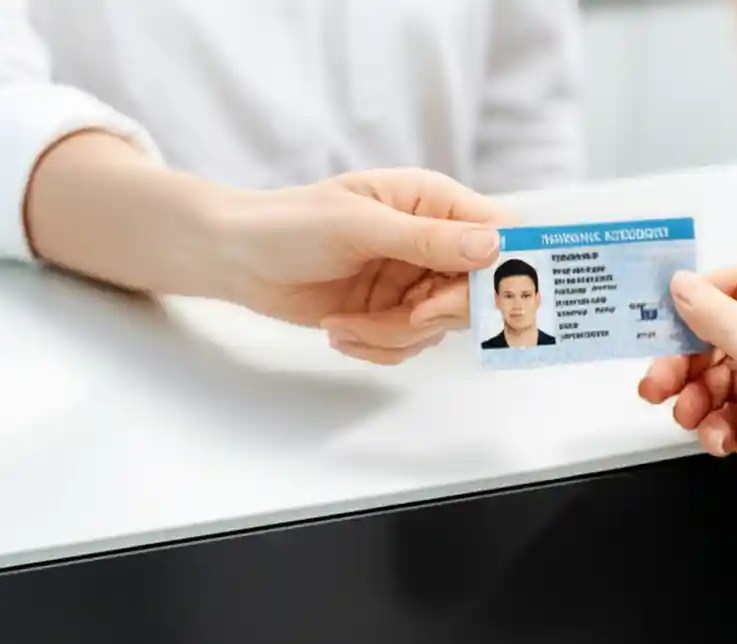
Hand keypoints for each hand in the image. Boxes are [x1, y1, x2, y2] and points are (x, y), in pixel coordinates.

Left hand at [26, 133, 508, 365]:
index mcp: (434, 203)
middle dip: (437, 313)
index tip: (478, 294)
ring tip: (346, 324)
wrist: (235, 259)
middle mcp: (433, 242)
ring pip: (442, 327)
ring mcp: (414, 281)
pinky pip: (412, 345)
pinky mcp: (392, 314)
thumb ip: (428, 239)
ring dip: (395, 335)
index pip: (500, 231)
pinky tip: (342, 332)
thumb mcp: (359, 225)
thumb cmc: (289, 224)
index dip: (501, 266)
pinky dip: (379, 348)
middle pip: (477, 291)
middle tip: (406, 314)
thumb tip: (494, 247)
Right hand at [638, 266, 736, 562]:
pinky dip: (714, 428)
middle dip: (686, 361)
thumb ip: (718, 317)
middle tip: (659, 380)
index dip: (703, 299)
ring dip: (696, 398)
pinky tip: (718, 439)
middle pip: (722, 338)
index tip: (664, 316)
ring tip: (688, 415)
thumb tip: (684, 285)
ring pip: (719, 381)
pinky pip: (727, 418)